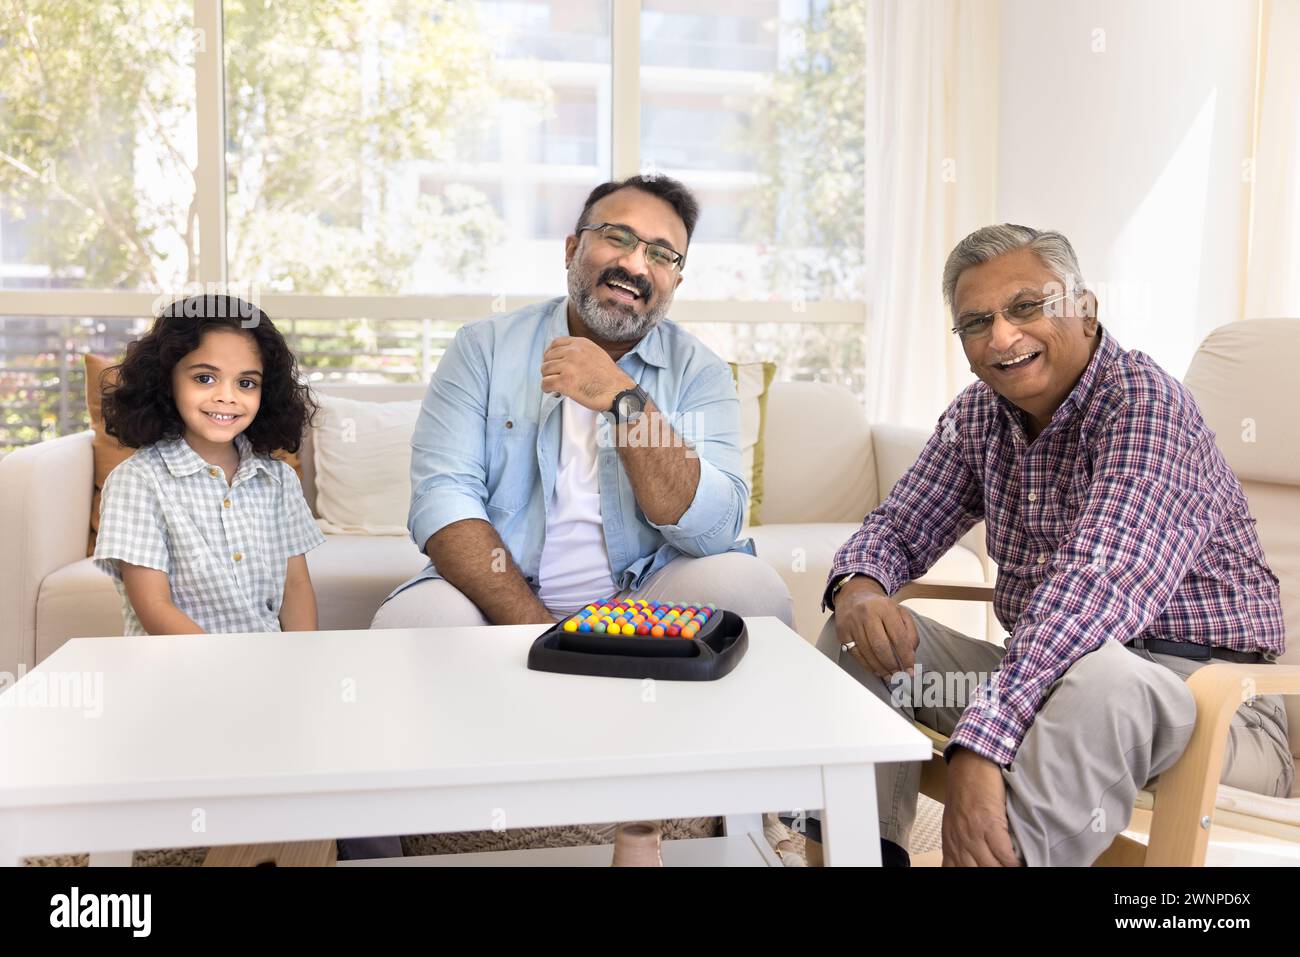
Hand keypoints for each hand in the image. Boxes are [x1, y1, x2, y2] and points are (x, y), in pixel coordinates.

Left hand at [541, 336, 635, 411]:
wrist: (618, 392)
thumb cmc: (610, 378)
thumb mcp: (597, 353)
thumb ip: (580, 351)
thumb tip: (563, 356)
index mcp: (580, 344)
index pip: (555, 343)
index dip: (550, 354)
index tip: (551, 362)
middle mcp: (573, 352)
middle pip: (548, 357)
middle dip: (549, 368)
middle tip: (554, 377)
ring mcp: (568, 366)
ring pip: (545, 370)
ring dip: (548, 378)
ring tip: (554, 385)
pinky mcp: (565, 382)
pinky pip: (546, 383)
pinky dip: (547, 389)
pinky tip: (553, 391)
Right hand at [834, 576, 917, 677]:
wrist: (854, 596)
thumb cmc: (880, 607)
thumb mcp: (900, 612)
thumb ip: (910, 632)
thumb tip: (910, 655)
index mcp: (885, 607)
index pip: (899, 637)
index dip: (906, 657)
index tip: (911, 669)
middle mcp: (867, 614)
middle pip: (881, 647)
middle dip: (892, 665)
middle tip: (900, 676)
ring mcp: (853, 623)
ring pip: (867, 653)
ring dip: (880, 669)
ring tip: (890, 676)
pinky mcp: (842, 632)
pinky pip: (856, 654)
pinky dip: (867, 665)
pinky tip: (876, 670)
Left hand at [941, 748, 1021, 866]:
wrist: (971, 763)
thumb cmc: (966, 789)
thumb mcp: (956, 821)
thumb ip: (961, 842)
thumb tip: (973, 859)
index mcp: (950, 842)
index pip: (954, 870)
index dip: (970, 874)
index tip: (986, 869)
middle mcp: (959, 841)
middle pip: (976, 871)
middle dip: (992, 872)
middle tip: (1003, 868)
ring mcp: (972, 834)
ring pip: (991, 867)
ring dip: (1004, 868)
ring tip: (1015, 867)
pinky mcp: (988, 824)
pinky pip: (1004, 854)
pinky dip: (1013, 862)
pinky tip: (1021, 863)